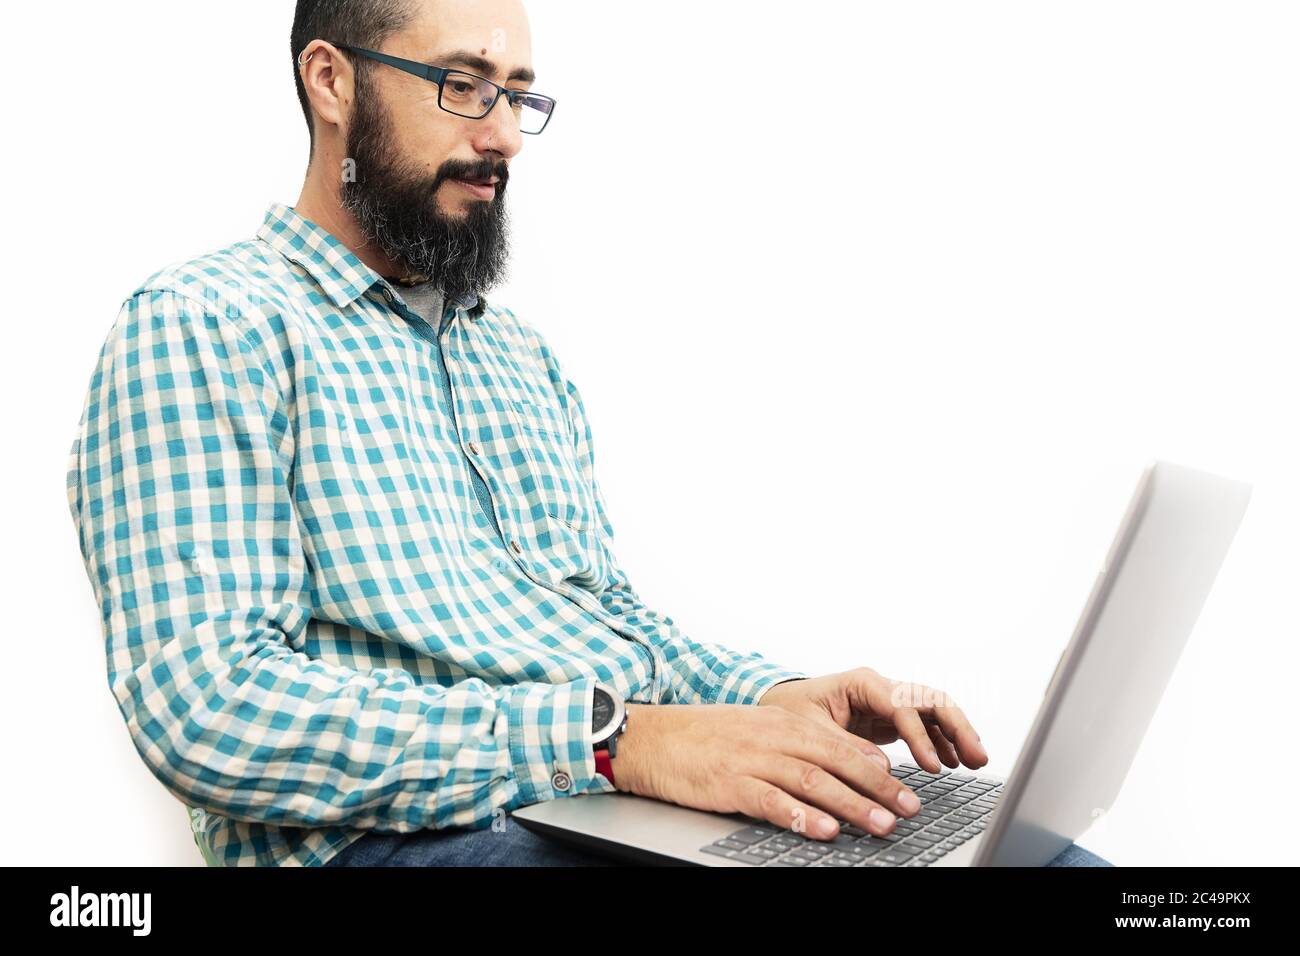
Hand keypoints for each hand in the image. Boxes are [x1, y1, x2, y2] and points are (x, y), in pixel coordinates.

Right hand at [608, 702, 923, 840]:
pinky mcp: (730, 781)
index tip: (907, 788)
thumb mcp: (756, 730)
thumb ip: (799, 744)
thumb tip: (848, 761)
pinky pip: (771, 800)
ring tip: (880, 824)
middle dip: (879, 786)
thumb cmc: (704, 737)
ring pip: (812, 780)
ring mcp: (752, 758)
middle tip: (909, 808)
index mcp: (784, 723)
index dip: (878, 768)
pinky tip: (823, 830)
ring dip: (851, 803)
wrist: (652, 737)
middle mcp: (774, 736)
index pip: (842, 744)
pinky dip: (800, 816)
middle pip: (837, 761)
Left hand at [756, 667, 988, 773]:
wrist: (781, 704)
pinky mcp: (890, 717)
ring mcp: (889, 700)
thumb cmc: (791, 710)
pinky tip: (954, 761)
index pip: (903, 706)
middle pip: (930, 699)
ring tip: (976, 761)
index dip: (921, 736)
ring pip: (934, 710)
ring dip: (957, 733)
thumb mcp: (808, 728)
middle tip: (978, 757)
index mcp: (862, 682)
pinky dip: (942, 741)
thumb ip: (844, 746)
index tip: (933, 766)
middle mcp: (881, 686)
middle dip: (957, 726)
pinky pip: (925, 725)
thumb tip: (882, 769)